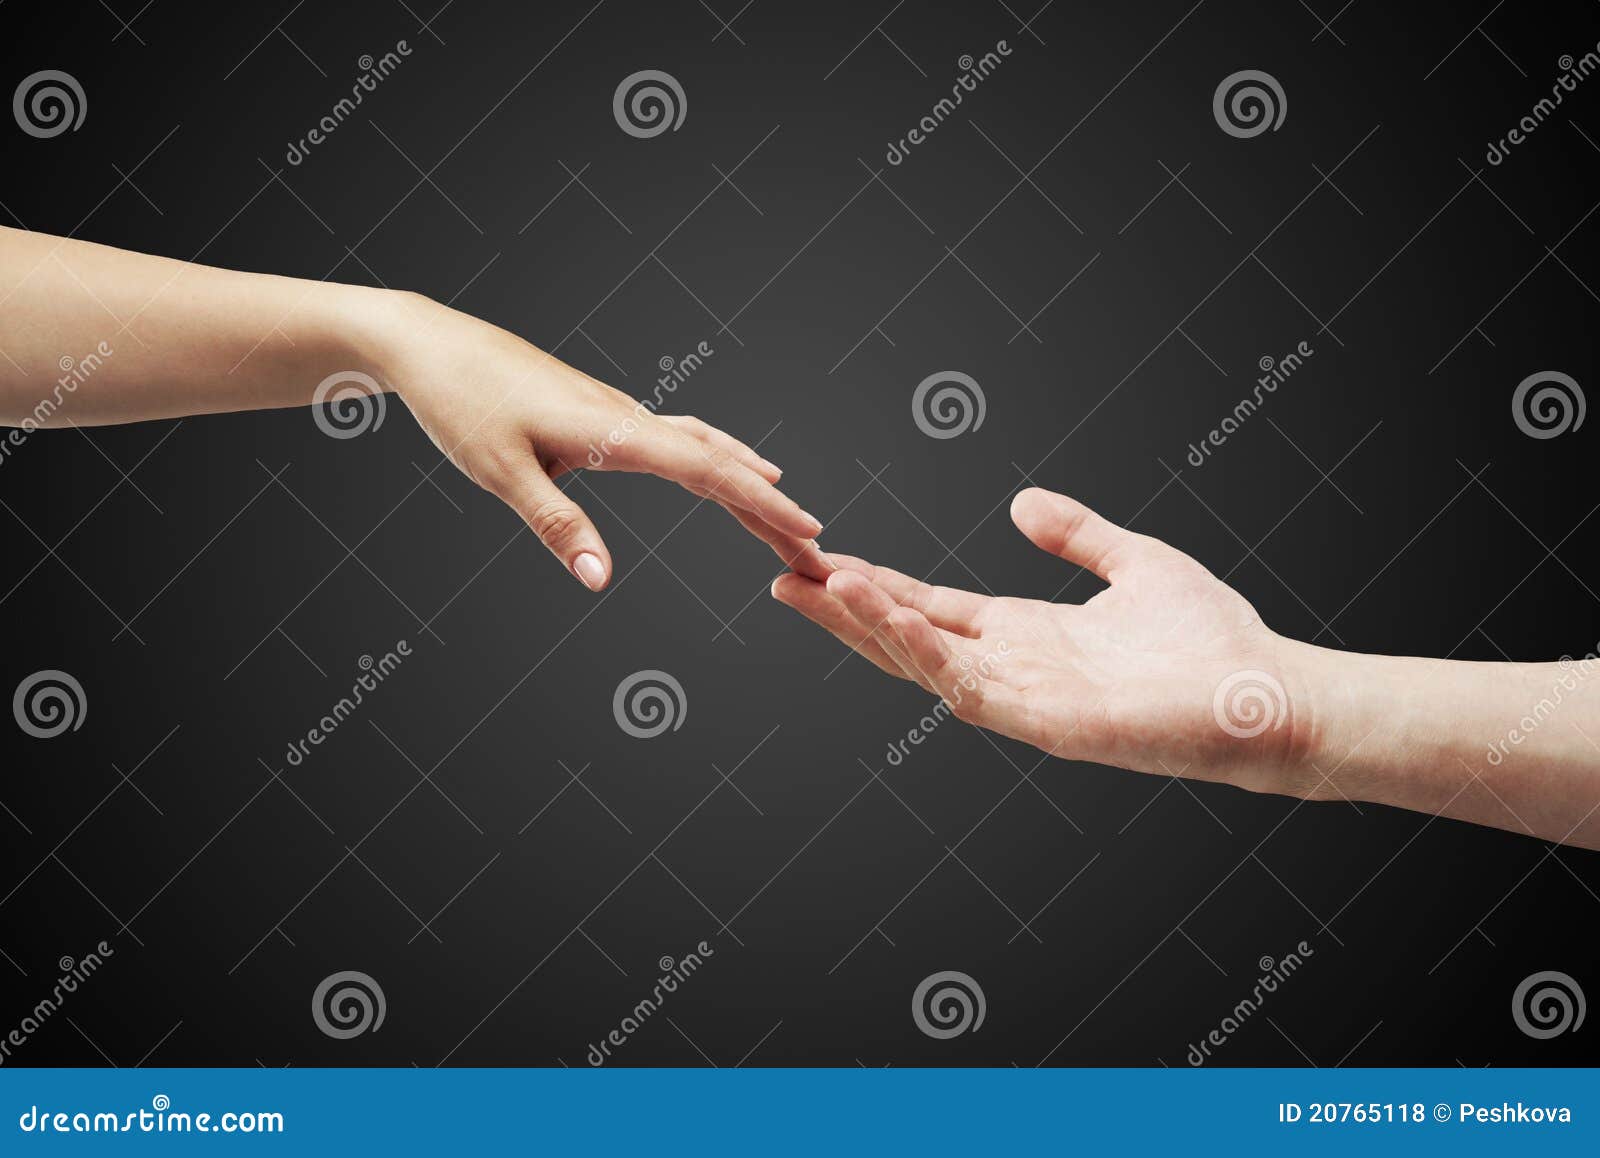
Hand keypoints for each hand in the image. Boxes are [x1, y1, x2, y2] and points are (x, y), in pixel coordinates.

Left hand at [371, 294, 832, 589]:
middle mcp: (627, 416)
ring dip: (747, 481)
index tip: (810, 533)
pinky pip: (680, 438)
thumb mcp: (500, 472)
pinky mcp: (601, 412)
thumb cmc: (458, 401)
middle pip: (720, 461)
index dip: (762, 506)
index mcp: (612, 430)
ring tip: (785, 511)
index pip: (707, 472)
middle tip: (817, 547)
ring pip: (704, 446)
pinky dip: (716, 460)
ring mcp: (617, 411)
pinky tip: (720, 467)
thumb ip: (555, 524)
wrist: (427, 341)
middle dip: (770, 507)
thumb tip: (599, 582)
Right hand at [771, 487, 1312, 794]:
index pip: (929, 607)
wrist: (1268, 694)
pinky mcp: (1044, 721)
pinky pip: (966, 686)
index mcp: (1025, 634)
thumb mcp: (1133, 562)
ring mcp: (1022, 699)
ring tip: (813, 584)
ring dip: (864, 625)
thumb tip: (1022, 502)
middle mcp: (1011, 669)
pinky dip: (920, 650)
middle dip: (842, 607)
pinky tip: (883, 615)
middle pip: (904, 636)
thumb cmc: (1210, 640)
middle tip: (781, 572)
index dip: (873, 585)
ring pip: (920, 663)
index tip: (820, 557)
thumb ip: (1076, 534)